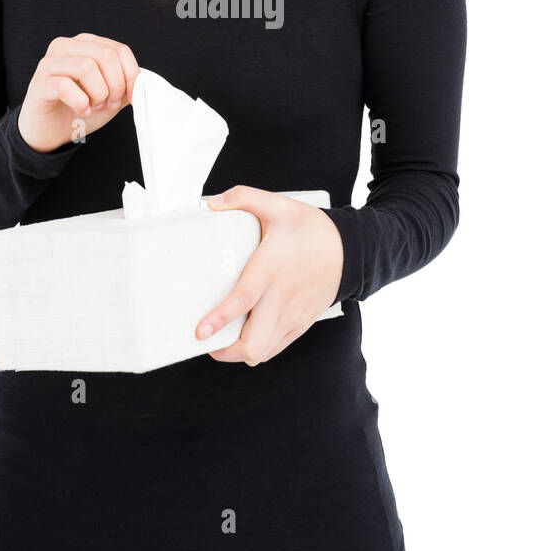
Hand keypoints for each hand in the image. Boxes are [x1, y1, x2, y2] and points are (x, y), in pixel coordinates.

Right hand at [17, 33, 139, 151]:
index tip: (130, 97)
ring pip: (86, 66)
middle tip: (110, 104)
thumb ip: (127, 84)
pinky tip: (81, 110)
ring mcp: (49, 63)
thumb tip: (143, 81)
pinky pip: (65, 87)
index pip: (119, 49)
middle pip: (105, 55)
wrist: (51, 131)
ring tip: (94, 106)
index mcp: (85, 44)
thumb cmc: (80, 108)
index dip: (131, 76)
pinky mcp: (39, 83)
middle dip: (116, 85)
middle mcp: (65, 46)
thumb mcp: (110, 94)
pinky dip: (80, 103)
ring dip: (98, 93)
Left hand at [196, 186, 344, 363]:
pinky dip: (257, 349)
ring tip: (221, 340)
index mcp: (271, 269)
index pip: (244, 300)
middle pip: (253, 344)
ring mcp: (292, 315)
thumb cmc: (311, 228)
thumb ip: (243, 197)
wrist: (349, 249)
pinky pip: (275, 348)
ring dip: (238, 352)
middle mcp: (281, 298)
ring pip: (262, 352)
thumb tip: (211, 204)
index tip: (200, 330)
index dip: (221, 319)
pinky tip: (246, 336)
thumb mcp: (278, 205)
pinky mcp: (301, 323)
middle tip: (206, 339)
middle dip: (225, 351)